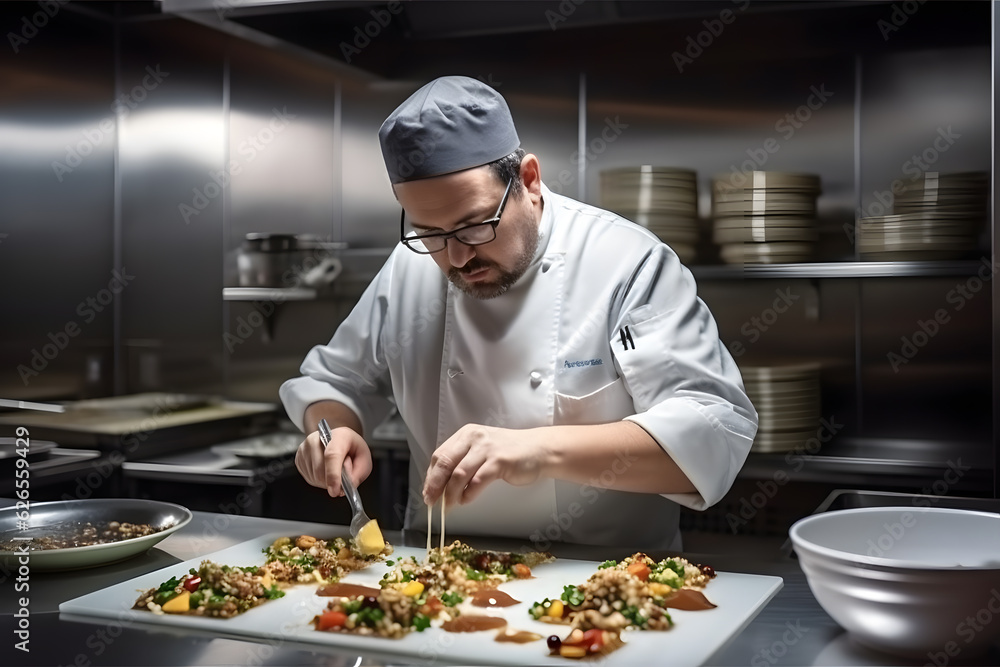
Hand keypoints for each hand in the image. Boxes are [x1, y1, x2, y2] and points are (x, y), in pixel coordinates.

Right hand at [295, 426, 372, 497]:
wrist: (340, 441)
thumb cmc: (352, 449)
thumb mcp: (364, 460)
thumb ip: (358, 473)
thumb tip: (346, 486)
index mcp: (340, 435)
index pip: (332, 455)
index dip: (333, 475)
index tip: (335, 490)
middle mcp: (319, 438)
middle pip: (321, 469)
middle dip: (334, 482)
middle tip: (344, 476)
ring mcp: (306, 447)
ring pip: (314, 477)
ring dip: (326, 482)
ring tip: (335, 471)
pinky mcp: (299, 456)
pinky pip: (308, 478)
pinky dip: (318, 481)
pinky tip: (326, 471)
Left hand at [422, 424, 549, 506]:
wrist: (539, 450)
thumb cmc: (509, 453)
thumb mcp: (481, 451)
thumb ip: (463, 463)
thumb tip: (441, 486)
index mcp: (466, 434)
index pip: (440, 455)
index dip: (431, 476)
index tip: (427, 492)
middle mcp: (474, 438)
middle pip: (445, 463)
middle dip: (435, 486)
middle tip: (432, 502)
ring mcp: (487, 448)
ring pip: (459, 474)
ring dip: (451, 493)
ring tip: (451, 505)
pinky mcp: (500, 461)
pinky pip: (477, 481)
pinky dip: (469, 494)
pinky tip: (467, 500)